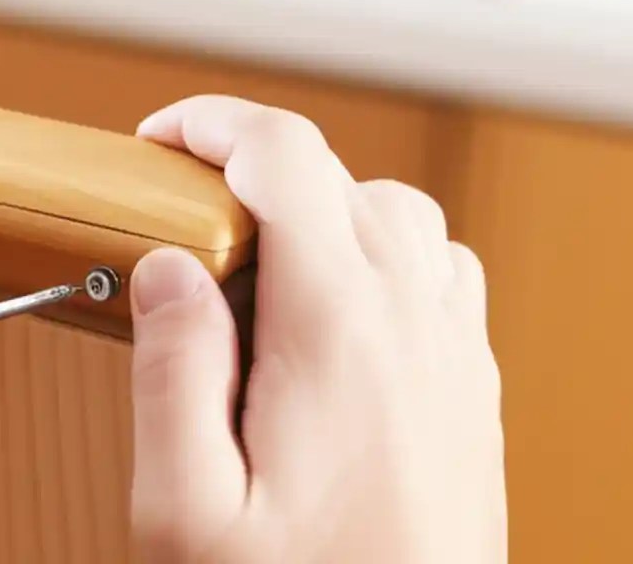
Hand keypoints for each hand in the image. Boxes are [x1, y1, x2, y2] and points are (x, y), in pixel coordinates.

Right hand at [127, 96, 505, 562]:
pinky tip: (328, 316)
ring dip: (324, 210)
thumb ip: (171, 370)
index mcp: (338, 335)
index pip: (288, 157)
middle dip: (256, 168)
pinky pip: (437, 275)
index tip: (163, 141)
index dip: (213, 123)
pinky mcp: (470, 394)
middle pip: (344, 177)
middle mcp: (414, 329)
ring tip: (256, 266)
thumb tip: (167, 268)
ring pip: (402, 217)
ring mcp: (455, 359)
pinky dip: (378, 257)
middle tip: (190, 219)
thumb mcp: (186, 508)